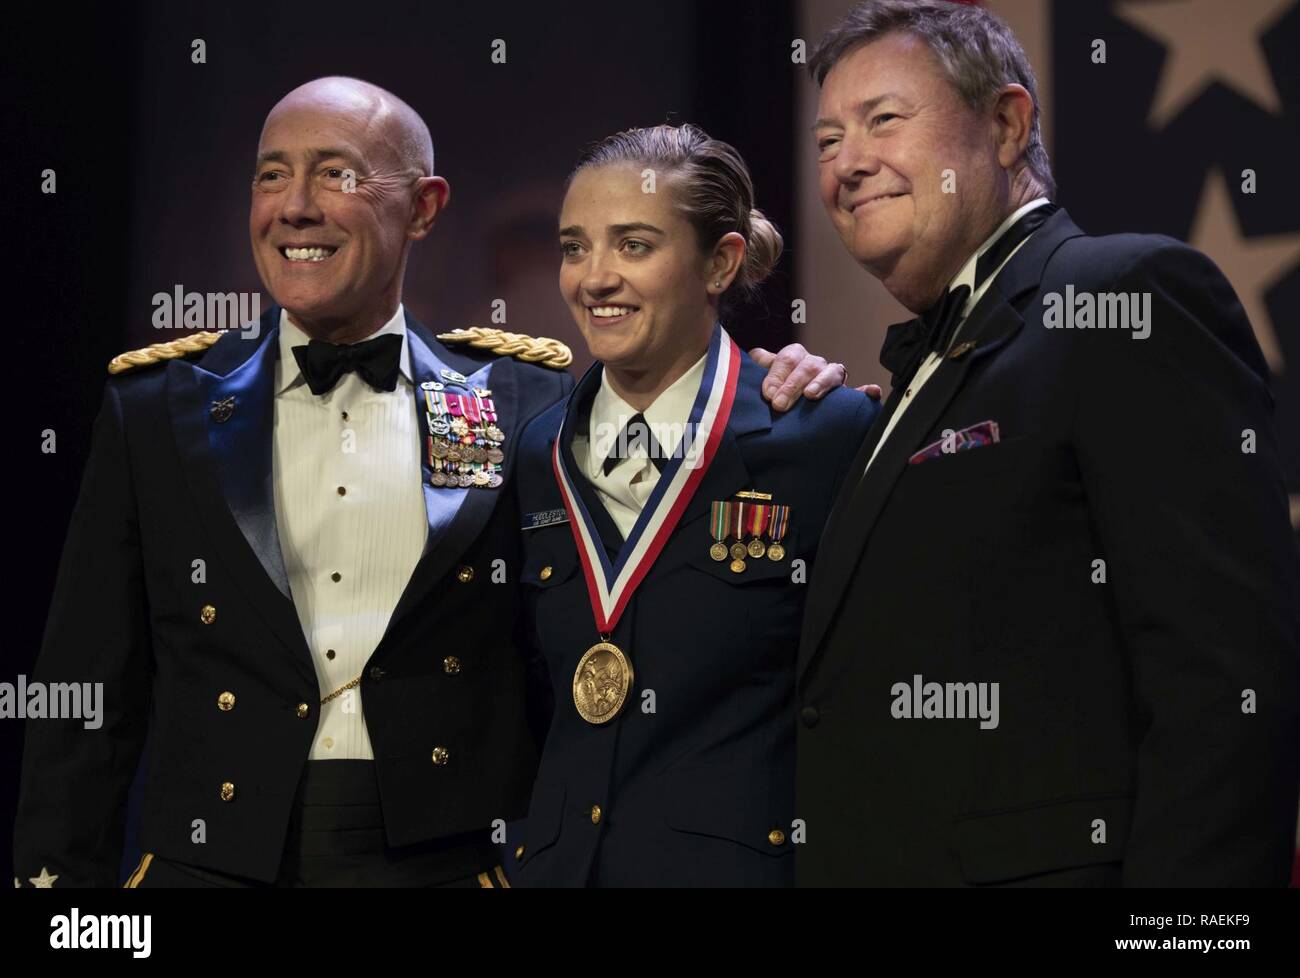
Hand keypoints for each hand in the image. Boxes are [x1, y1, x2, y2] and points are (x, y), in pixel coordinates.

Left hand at [750, 344, 872, 410]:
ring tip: (811, 394)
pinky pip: (859, 392)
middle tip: (780, 404)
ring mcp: (831, 378)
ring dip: (822, 383)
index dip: (777, 374)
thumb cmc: (777, 389)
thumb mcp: (766, 377)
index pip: (788, 357)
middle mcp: (815, 364)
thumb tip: (755, 355)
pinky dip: (866, 391)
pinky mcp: (847, 396)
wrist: (791, 406)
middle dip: (792, 384)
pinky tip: (872, 392)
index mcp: (796, 357)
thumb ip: (760, 367)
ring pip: (831, 373)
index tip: (768, 393)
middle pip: (808, 366)